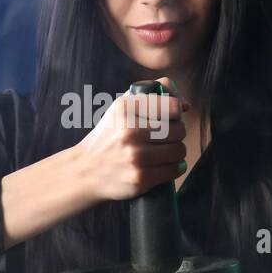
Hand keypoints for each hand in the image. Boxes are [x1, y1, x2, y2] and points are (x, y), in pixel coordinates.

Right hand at [73, 76, 187, 201]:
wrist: (85, 171)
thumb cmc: (109, 136)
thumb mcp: (122, 107)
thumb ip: (152, 94)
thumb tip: (186, 104)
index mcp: (126, 109)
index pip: (173, 106)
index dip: (176, 113)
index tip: (171, 118)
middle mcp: (130, 132)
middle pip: (179, 130)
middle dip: (176, 134)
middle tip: (165, 138)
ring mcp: (135, 157)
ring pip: (179, 150)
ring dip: (176, 152)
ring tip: (164, 152)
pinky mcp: (140, 179)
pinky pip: (174, 170)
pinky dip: (174, 168)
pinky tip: (164, 165)